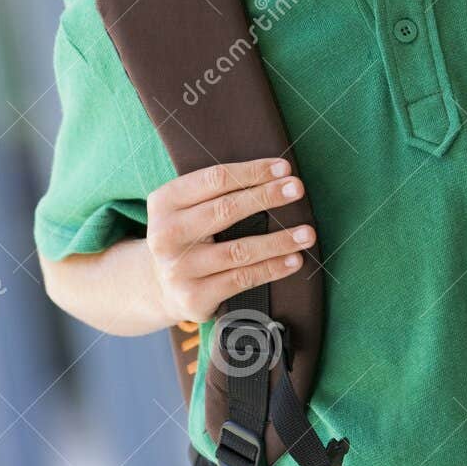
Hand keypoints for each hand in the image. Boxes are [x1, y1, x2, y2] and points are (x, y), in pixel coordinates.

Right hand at [146, 157, 313, 325]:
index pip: (214, 179)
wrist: (159, 287)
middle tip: (298, 189)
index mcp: (164, 202)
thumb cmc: (187, 237)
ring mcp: (179, 269)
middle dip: (267, 196)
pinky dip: (272, 269)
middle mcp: (166, 235)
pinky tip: (294, 260)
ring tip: (307, 233)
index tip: (283, 168)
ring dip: (279, 240)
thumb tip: (275, 177)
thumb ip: (216, 193)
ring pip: (239, 250)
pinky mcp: (195, 297)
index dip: (252, 172)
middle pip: (226, 210)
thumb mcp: (186, 208)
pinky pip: (243, 279)